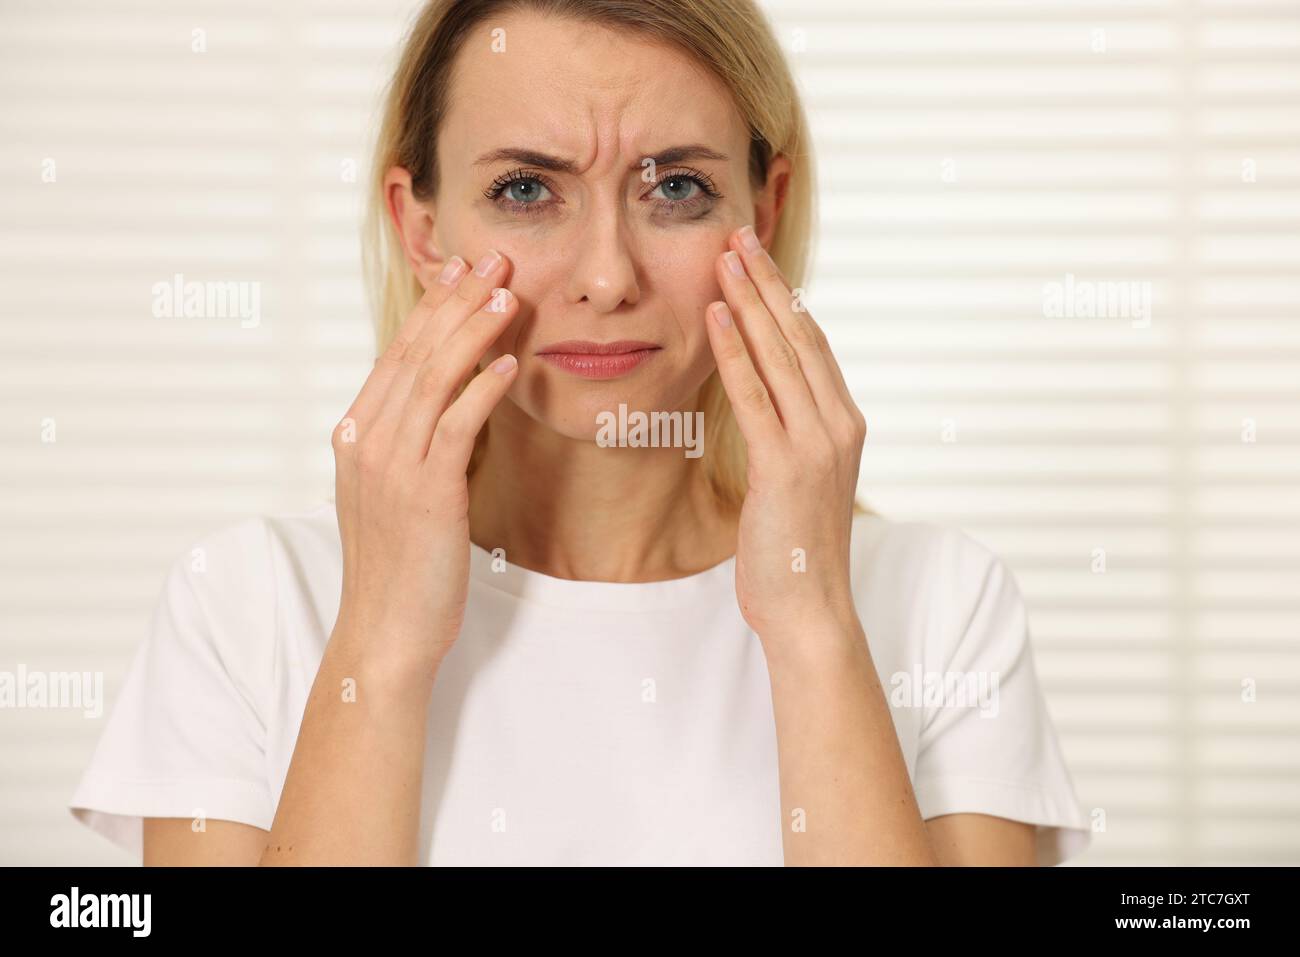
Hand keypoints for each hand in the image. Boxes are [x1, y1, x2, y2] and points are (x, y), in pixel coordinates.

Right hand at [330, 250, 518, 677]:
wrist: (385, 631)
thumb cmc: (399, 567)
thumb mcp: (396, 494)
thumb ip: (412, 445)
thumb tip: (448, 405)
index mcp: (356, 435)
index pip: (397, 354)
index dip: (431, 308)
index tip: (461, 271)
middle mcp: (366, 441)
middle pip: (414, 353)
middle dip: (456, 301)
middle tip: (493, 259)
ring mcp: (391, 465)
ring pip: (432, 379)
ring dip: (472, 332)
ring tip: (507, 294)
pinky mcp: (425, 493)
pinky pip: (455, 428)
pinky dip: (481, 391)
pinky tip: (508, 365)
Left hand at [705, 225, 867, 648]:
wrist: (811, 609)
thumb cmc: (796, 551)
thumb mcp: (800, 484)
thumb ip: (791, 438)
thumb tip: (766, 405)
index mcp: (844, 425)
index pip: (813, 346)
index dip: (784, 299)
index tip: (759, 260)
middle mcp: (839, 425)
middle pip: (801, 336)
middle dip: (768, 282)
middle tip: (740, 235)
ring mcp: (816, 444)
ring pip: (780, 355)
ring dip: (750, 301)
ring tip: (724, 256)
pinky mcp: (785, 467)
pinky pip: (755, 397)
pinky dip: (735, 353)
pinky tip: (716, 317)